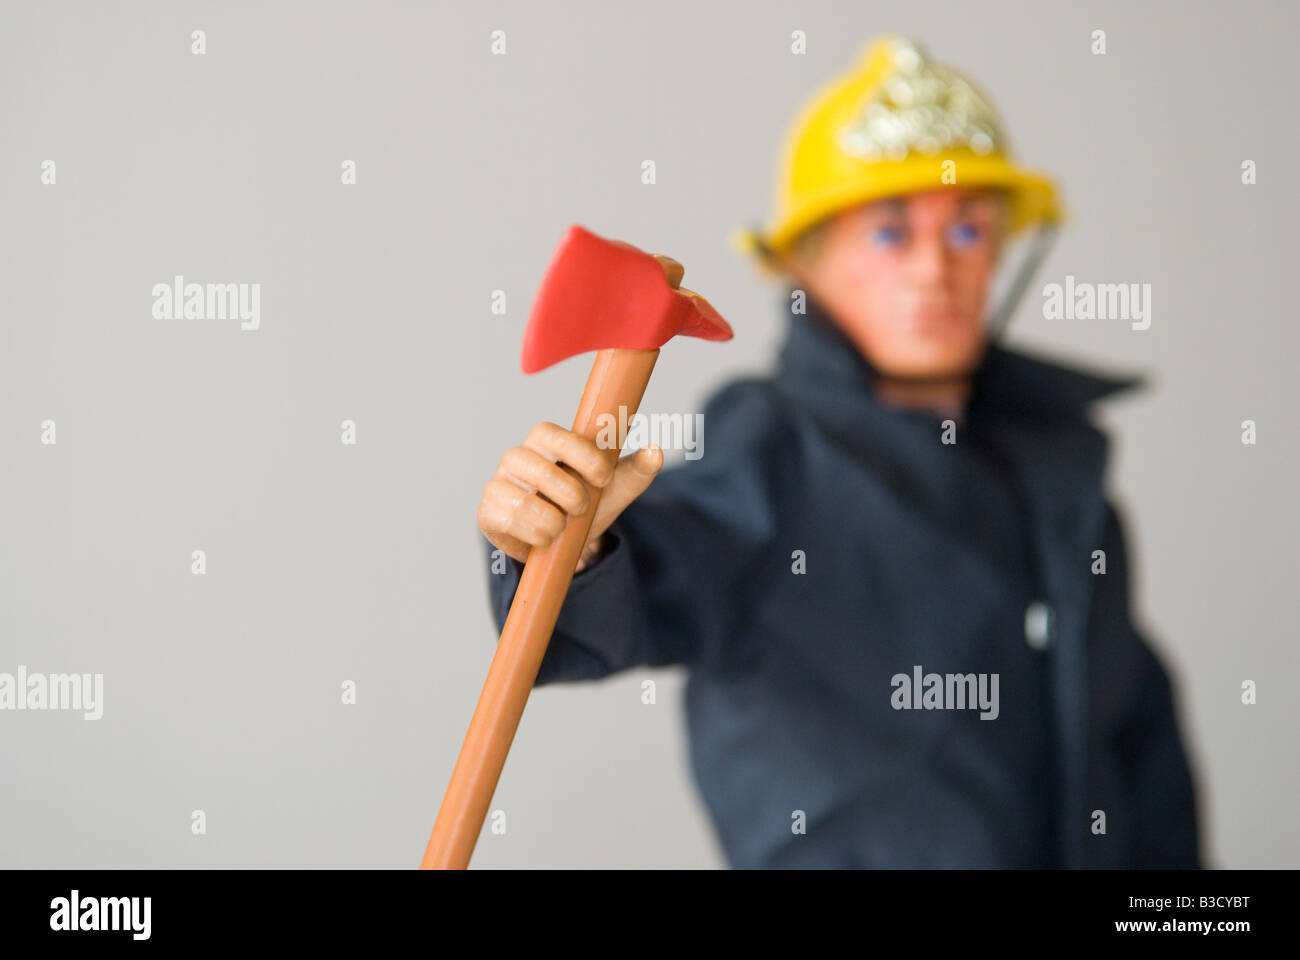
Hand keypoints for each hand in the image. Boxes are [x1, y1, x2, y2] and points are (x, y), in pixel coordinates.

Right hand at [478, 421, 663, 567]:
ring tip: (562, 525)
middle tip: (582, 508)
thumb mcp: (613, 489)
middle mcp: (517, 456)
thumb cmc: (584, 503)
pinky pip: (510, 522)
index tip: (604, 478)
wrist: (558, 540)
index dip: (584, 457)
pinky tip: (545, 536)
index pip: (558, 437)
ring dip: (554, 520)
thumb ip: (635, 471)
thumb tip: (656, 452)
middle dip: (570, 494)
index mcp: (546, 439)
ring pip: (524, 500)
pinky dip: (536, 534)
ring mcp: (498, 483)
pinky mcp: (487, 511)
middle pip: (539, 468)